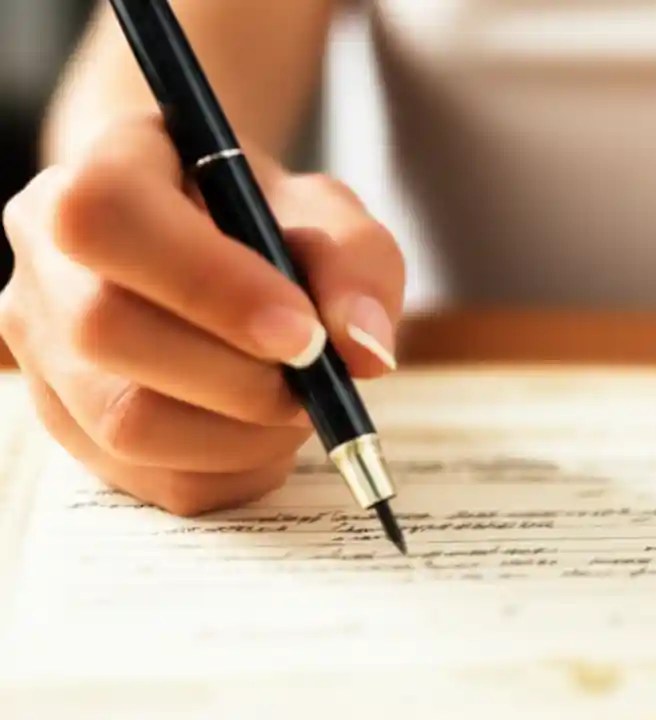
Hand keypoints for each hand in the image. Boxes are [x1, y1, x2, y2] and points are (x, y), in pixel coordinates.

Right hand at [0, 114, 404, 515]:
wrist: (224, 250)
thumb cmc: (272, 223)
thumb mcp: (332, 217)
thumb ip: (356, 266)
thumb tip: (362, 349)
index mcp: (97, 169)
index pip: (108, 216)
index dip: (208, 284)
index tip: (303, 333)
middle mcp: (45, 259)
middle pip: (106, 331)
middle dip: (239, 375)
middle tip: (315, 378)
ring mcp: (41, 350)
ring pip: (125, 422)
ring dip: (243, 432)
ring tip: (297, 403)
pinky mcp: (70, 427)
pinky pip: (151, 479)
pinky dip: (236, 470)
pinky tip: (269, 433)